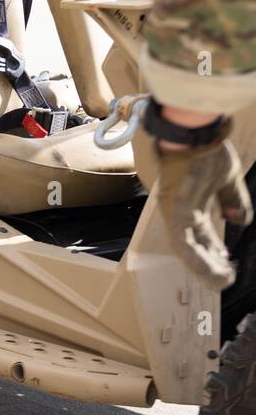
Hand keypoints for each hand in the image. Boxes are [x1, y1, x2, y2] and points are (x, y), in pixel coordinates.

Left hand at [154, 135, 252, 288]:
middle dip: (210, 261)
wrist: (193, 133)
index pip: (201, 232)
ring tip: (220, 281)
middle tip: (224, 278)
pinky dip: (197, 260)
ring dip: (205, 266)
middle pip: (194, 243)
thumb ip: (232, 200)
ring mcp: (175, 212)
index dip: (212, 248)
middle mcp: (181, 209)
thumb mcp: (227, 178)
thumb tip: (240, 220)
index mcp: (192, 201)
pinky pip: (184, 244)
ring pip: (188, 249)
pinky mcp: (175, 213)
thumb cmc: (206, 150)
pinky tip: (210, 272)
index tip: (225, 262)